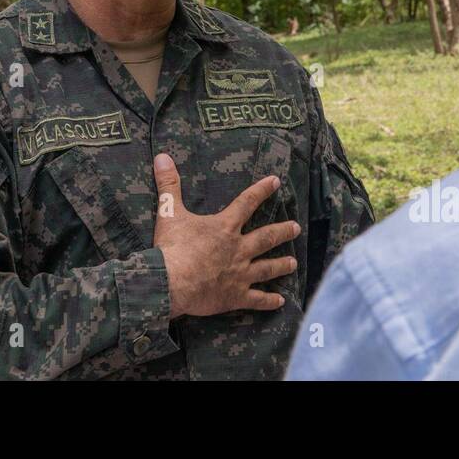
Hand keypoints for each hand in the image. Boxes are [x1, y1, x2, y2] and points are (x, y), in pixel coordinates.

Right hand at [152, 153, 299, 318]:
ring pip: (267, 268)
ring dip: (281, 265)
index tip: (276, 182)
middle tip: (296, 228)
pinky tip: (280, 301)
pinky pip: (256, 299)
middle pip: (266, 238)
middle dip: (283, 231)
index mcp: (225, 227)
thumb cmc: (172, 247)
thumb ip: (169, 185)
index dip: (262, 190)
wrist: (171, 282)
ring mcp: (239, 274)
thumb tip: (162, 156)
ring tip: (293, 263)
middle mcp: (238, 249)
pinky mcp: (235, 296)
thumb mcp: (169, 212)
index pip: (247, 203)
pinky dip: (269, 301)